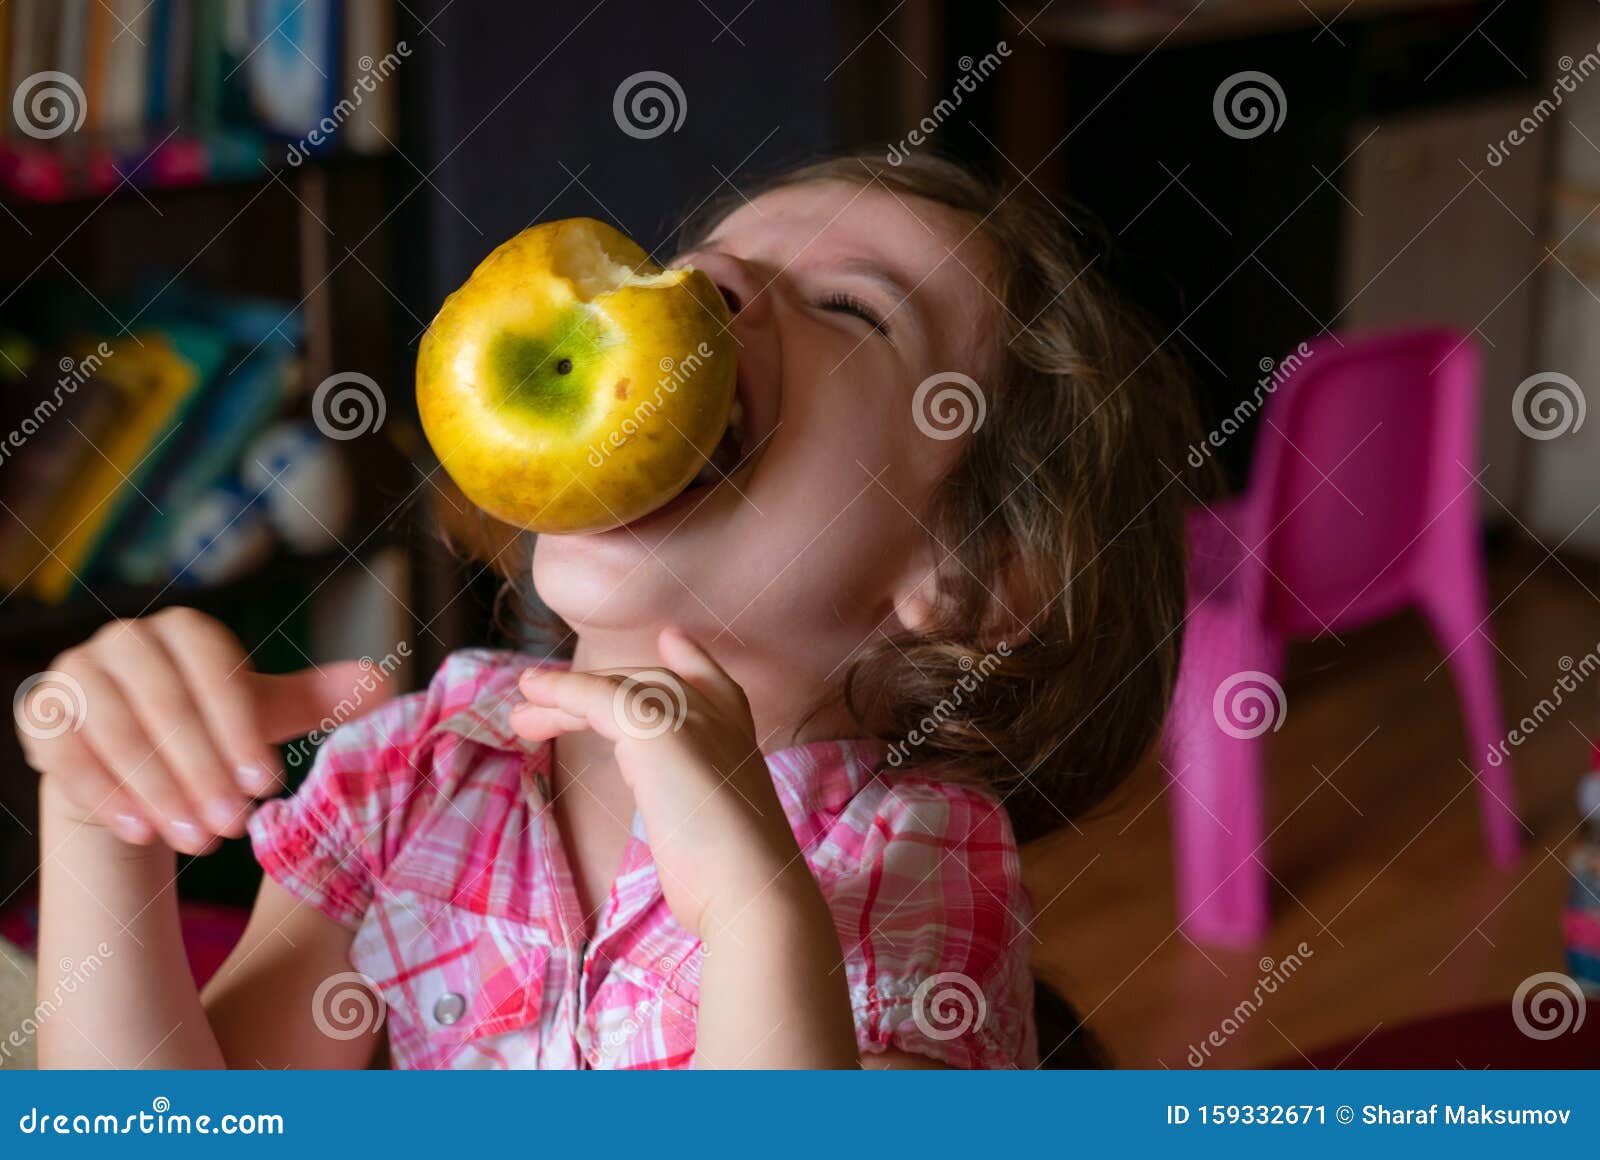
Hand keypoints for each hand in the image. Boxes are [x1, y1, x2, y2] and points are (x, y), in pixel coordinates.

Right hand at [18, 607, 394, 853]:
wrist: (129, 748)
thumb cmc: (207, 724)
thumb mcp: (262, 711)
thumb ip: (315, 698)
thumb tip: (383, 684)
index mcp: (185, 630)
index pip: (215, 673)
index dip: (241, 730)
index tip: (269, 785)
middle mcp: (126, 641)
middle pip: (166, 707)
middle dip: (203, 771)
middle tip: (234, 826)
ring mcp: (77, 675)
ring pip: (117, 734)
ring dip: (159, 790)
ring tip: (198, 840)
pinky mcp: (43, 715)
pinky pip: (70, 757)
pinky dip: (107, 795)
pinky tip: (142, 833)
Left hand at [510, 627, 813, 939]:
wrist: (751, 890)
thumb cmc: (732, 881)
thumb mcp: (719, 835)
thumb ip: (698, 810)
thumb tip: (684, 825)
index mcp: (740, 742)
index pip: (717, 684)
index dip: (693, 661)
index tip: (672, 642)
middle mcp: (720, 720)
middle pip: (652, 683)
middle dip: (599, 690)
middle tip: (545, 702)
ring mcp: (690, 718)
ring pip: (618, 689)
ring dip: (563, 696)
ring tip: (522, 713)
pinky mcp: (654, 730)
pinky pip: (595, 698)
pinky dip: (560, 693)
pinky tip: (530, 697)